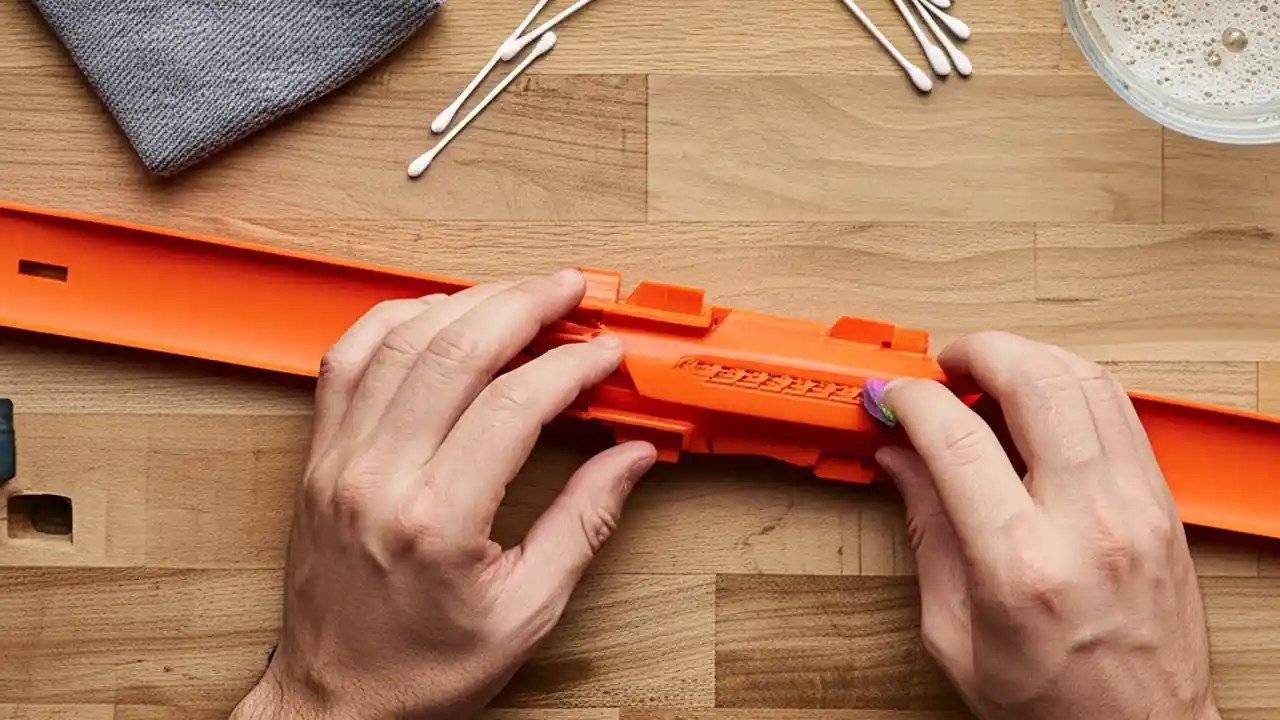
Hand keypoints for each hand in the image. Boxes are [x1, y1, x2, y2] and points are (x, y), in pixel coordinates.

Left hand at [231, 269, 656, 719]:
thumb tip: (630, 458)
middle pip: (455, 352)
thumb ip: (583, 523)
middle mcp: (378, 478)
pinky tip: (434, 313)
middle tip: (568, 289)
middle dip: (522, 304)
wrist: (336, 702)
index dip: (569, 366)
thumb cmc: (423, 669)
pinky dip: (392, 321)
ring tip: (515, 292)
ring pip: (398, 342)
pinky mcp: (317, 458)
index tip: (603, 354)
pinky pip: (345, 361)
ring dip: (464, 302)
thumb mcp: (527, 612)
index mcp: (438, 522)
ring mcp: (338, 461)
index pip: (513, 406)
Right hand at [877, 332, 1219, 719]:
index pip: (958, 440)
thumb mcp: (955, 633)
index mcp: (1022, 566)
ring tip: (988, 373)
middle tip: (943, 364)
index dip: (912, 401)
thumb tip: (901, 462)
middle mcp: (1089, 525)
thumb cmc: (1052, 706)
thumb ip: (928, 534)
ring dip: (1028, 358)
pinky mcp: (1162, 506)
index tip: (891, 397)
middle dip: (978, 350)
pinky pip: (1120, 410)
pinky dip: (1072, 384)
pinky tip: (1040, 399)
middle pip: (1036, 382)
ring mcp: (1137, 509)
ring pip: (1087, 380)